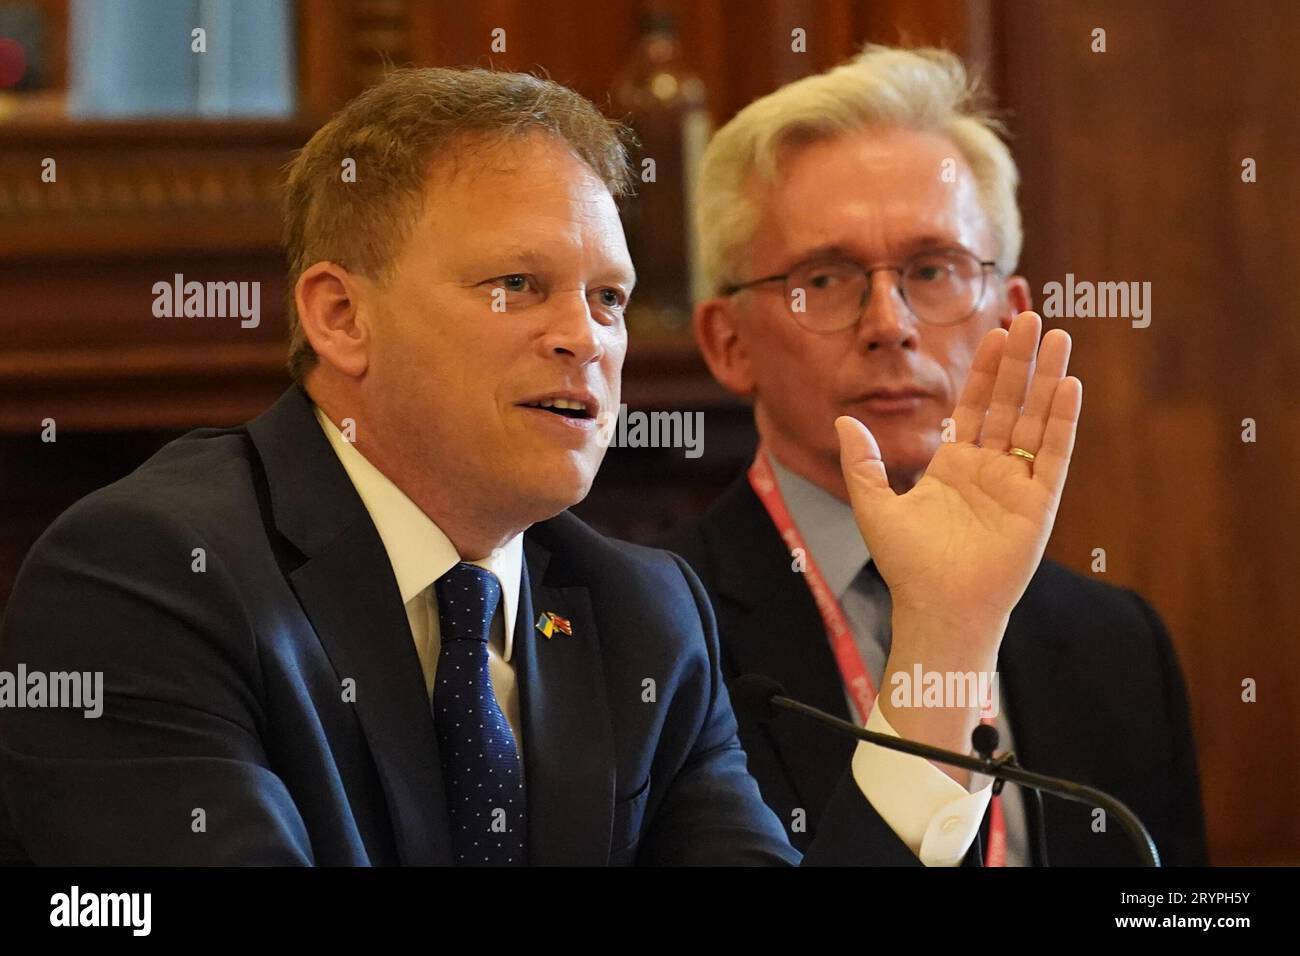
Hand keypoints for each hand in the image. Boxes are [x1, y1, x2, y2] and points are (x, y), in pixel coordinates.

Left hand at [836, 311, 1080, 635]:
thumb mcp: (875, 506)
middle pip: (1008, 404)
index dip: (984, 370)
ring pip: (1035, 420)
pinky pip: (1054, 456)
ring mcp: (1017, 485)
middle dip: (1018, 361)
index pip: (974, 406)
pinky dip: (1062, 421)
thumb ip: (861, 462)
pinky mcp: (1039, 505)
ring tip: (1056, 337)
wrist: (937, 607)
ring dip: (1046, 380)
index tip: (993, 331)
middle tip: (1029, 317)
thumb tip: (843, 420)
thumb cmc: (907, 566)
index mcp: (955, 466)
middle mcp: (990, 470)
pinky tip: (1068, 386)